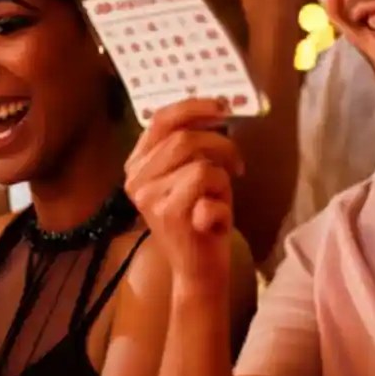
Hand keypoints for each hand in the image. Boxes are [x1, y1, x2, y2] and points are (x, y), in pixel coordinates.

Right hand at [125, 99, 244, 288]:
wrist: (197, 269)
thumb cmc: (198, 217)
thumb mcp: (190, 174)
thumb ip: (192, 144)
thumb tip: (216, 107)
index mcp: (137, 164)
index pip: (161, 120)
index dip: (194, 107)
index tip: (222, 107)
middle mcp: (137, 179)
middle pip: (184, 139)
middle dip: (220, 145)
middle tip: (237, 162)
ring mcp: (151, 198)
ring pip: (200, 164)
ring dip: (223, 176)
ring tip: (223, 195)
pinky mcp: (171, 216)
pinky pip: (210, 189)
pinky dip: (223, 204)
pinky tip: (214, 220)